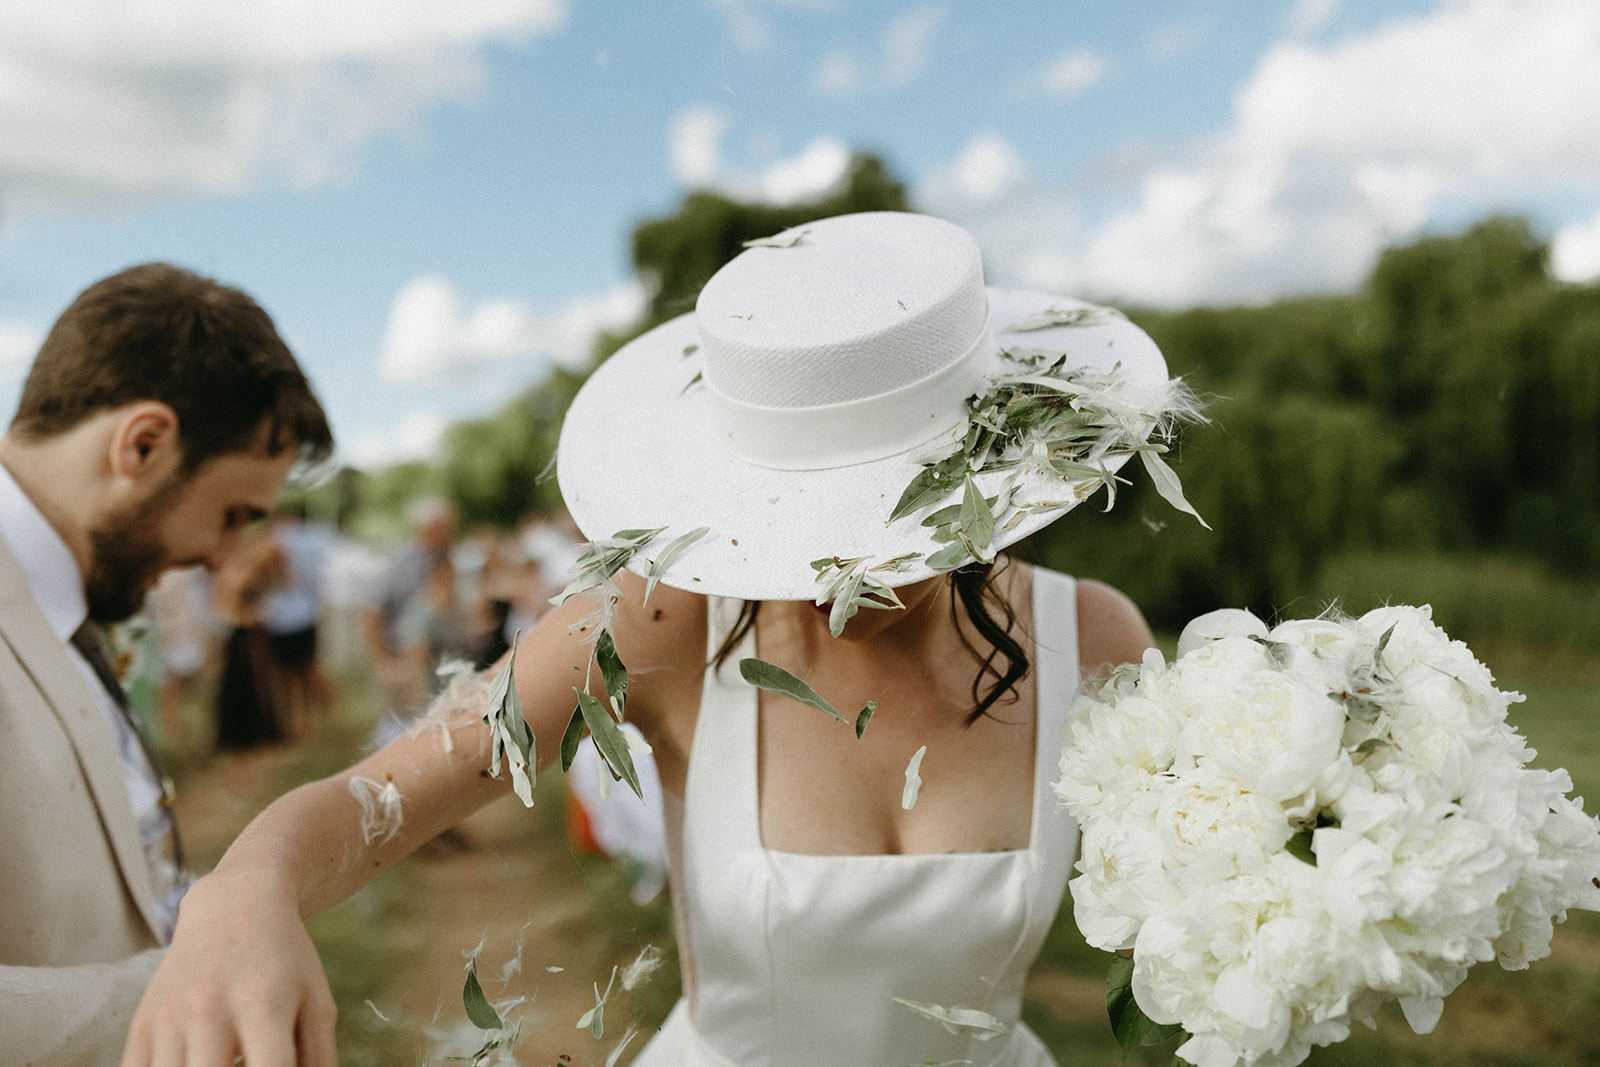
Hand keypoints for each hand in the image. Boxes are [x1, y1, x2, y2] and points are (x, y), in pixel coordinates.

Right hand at [121, 873, 335, 1066]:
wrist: (234, 907)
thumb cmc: (284, 962)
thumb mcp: (316, 1002)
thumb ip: (320, 1059)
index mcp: (263, 1005)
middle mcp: (210, 1011)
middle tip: (245, 1064)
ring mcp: (169, 1019)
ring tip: (222, 1061)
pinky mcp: (141, 1026)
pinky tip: (194, 1063)